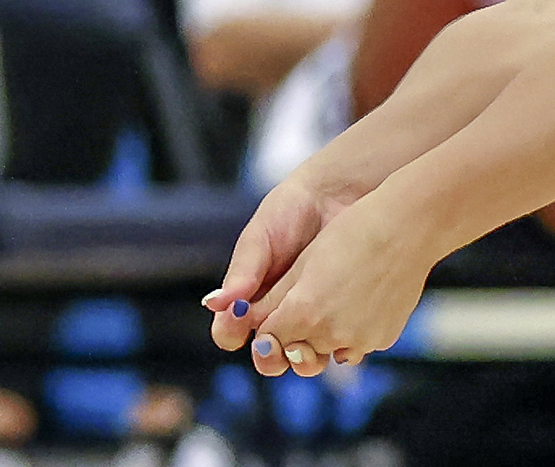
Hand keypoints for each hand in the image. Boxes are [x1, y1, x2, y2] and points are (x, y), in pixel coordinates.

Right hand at [204, 172, 353, 352]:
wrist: (337, 195)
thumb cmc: (291, 211)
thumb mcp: (262, 237)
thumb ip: (243, 270)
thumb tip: (215, 303)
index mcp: (248, 299)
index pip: (230, 331)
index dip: (232, 332)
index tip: (242, 320)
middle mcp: (276, 314)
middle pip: (266, 354)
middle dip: (268, 357)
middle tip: (275, 348)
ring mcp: (309, 316)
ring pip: (302, 357)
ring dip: (303, 360)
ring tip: (308, 348)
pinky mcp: (340, 314)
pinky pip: (338, 342)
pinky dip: (338, 345)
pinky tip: (340, 336)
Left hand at [238, 192, 435, 375]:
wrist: (409, 228)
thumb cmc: (353, 233)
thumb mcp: (305, 263)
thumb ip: (277, 299)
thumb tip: (258, 323)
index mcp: (304, 313)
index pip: (270, 338)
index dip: (271, 324)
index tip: (279, 311)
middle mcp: (330, 335)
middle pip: (297, 349)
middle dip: (296, 334)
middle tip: (311, 302)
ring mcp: (360, 341)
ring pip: (328, 351)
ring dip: (325, 335)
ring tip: (340, 297)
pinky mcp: (383, 339)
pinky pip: (357, 346)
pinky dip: (353, 331)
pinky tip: (364, 299)